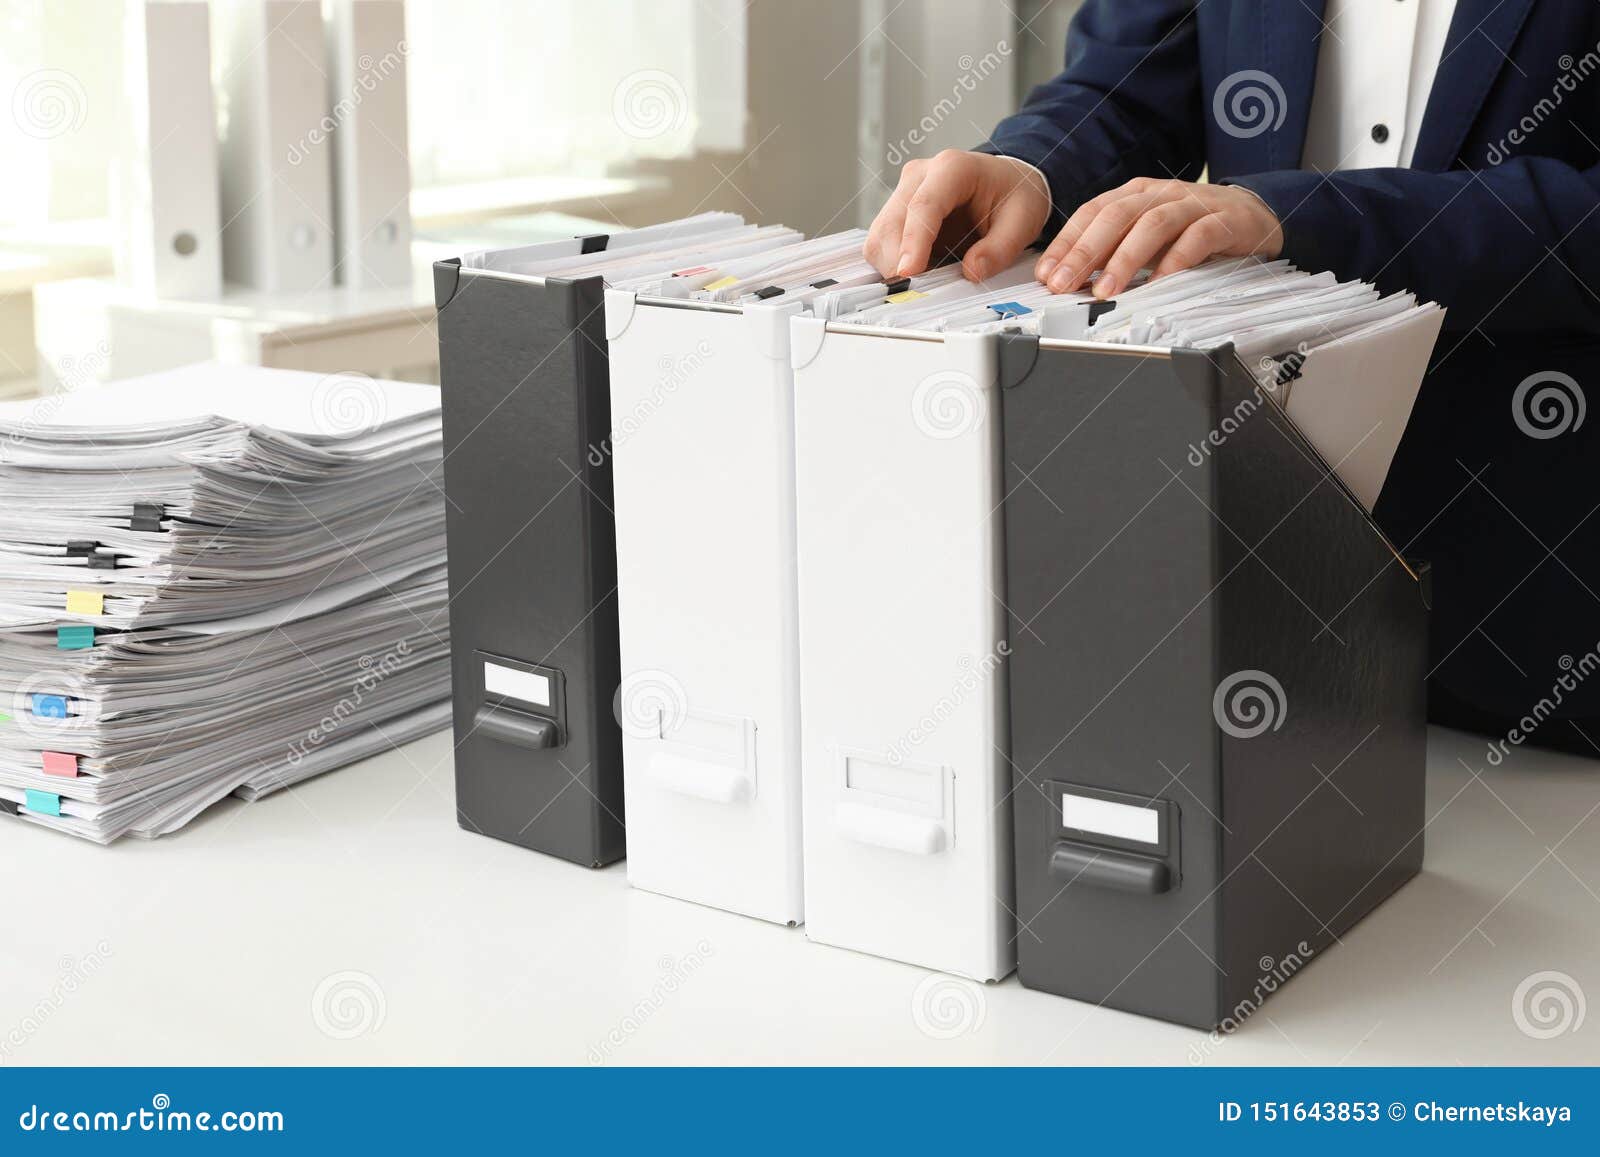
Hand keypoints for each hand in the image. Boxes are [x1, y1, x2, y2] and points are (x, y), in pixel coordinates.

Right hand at [864, 149, 1052, 281]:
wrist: (1006, 183)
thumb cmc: (1013, 196)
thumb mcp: (1023, 221)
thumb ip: (1000, 249)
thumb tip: (972, 273)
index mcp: (953, 168)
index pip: (923, 205)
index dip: (912, 241)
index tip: (908, 272)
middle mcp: (920, 176)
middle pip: (891, 224)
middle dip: (899, 262)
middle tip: (921, 291)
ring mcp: (904, 193)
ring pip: (880, 236)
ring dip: (894, 265)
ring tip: (927, 279)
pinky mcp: (896, 213)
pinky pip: (882, 244)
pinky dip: (895, 264)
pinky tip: (921, 271)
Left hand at [1035, 178, 1283, 297]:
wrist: (1254, 216)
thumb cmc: (1191, 230)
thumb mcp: (1146, 238)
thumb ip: (1112, 252)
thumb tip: (1069, 279)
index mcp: (1135, 194)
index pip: (1092, 213)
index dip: (1066, 243)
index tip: (1046, 274)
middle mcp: (1161, 194)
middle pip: (1116, 216)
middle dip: (1085, 252)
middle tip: (1065, 284)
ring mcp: (1194, 204)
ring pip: (1152, 224)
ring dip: (1124, 259)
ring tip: (1106, 291)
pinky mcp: (1225, 220)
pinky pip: (1197, 238)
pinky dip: (1175, 260)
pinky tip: (1157, 283)